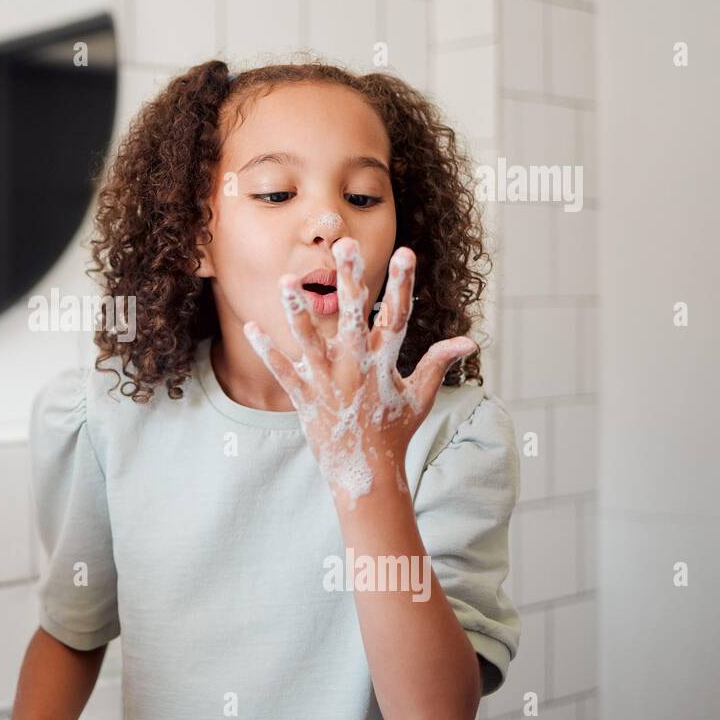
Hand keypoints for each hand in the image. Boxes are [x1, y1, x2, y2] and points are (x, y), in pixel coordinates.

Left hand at [243, 238, 475, 509]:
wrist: (367, 474)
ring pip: (310, 341)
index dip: (402, 284)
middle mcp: (356, 369)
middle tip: (344, 245)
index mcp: (385, 364)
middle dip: (349, 280)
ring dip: (296, 311)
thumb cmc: (395, 431)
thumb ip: (438, 364)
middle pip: (352, 317)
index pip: (397, 316)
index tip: (405, 252)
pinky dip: (267, 351)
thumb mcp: (420, 397)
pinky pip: (282, 371)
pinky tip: (250, 328)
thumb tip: (469, 341)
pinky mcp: (304, 398)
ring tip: (284, 281)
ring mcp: (329, 383)